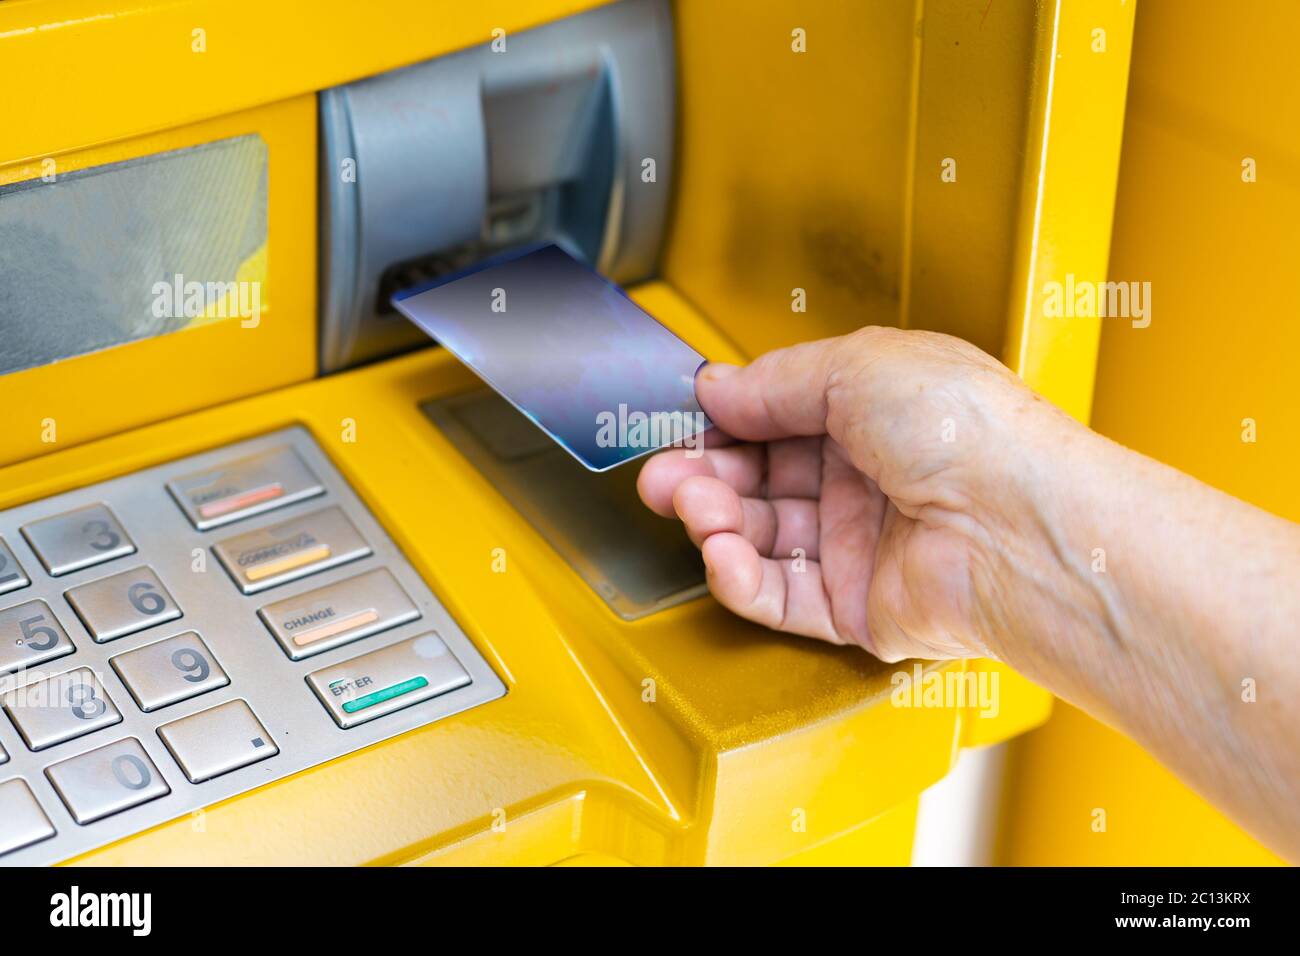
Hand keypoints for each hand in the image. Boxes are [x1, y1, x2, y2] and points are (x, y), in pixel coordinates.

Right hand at [637, 326, 1079, 661]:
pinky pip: (780, 597)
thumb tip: (718, 385)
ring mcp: (858, 546)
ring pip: (760, 539)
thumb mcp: (858, 367)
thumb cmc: (973, 433)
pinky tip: (722, 553)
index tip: (685, 420)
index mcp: (874, 414)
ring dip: (715, 522)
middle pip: (758, 481)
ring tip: (693, 507)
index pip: (776, 419)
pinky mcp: (855, 608)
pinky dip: (740, 578)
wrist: (1018, 527)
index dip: (726, 421)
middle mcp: (866, 479)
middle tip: (665, 474)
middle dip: (704, 475)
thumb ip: (777, 381)